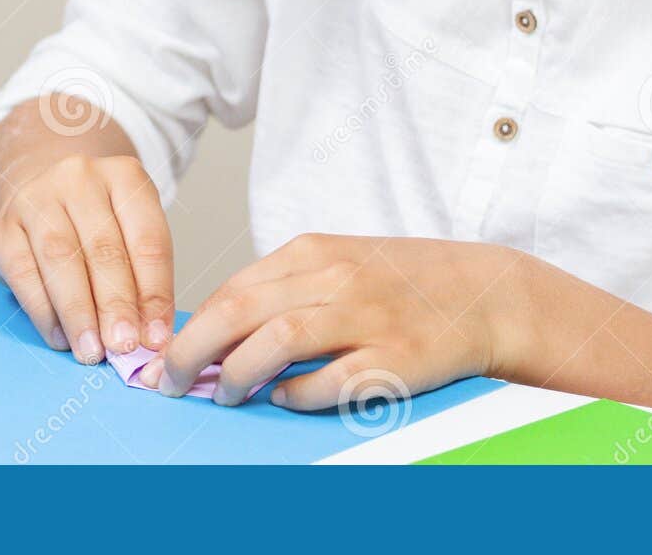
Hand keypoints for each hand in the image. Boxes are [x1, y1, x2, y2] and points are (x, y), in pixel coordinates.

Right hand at [0, 154, 173, 364]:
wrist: (45, 201)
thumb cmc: (98, 227)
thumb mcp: (131, 237)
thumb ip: (143, 282)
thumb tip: (150, 338)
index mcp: (125, 176)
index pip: (147, 239)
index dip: (154, 293)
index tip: (156, 338)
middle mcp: (79, 178)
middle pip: (103, 248)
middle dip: (116, 305)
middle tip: (122, 348)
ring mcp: (35, 198)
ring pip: (61, 259)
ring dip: (79, 313)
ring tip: (91, 351)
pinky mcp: (2, 228)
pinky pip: (23, 273)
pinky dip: (43, 311)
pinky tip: (60, 337)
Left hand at [140, 233, 529, 407]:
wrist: (484, 293)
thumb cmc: (401, 282)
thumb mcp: (339, 264)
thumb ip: (283, 289)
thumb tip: (217, 328)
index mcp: (314, 252)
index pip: (232, 289)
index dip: (192, 326)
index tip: (167, 356)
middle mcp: (335, 279)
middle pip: (240, 311)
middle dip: (194, 351)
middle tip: (171, 382)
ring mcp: (365, 318)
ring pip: (276, 342)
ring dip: (236, 374)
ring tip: (223, 395)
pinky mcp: (393, 359)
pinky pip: (329, 381)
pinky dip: (296, 393)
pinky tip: (282, 398)